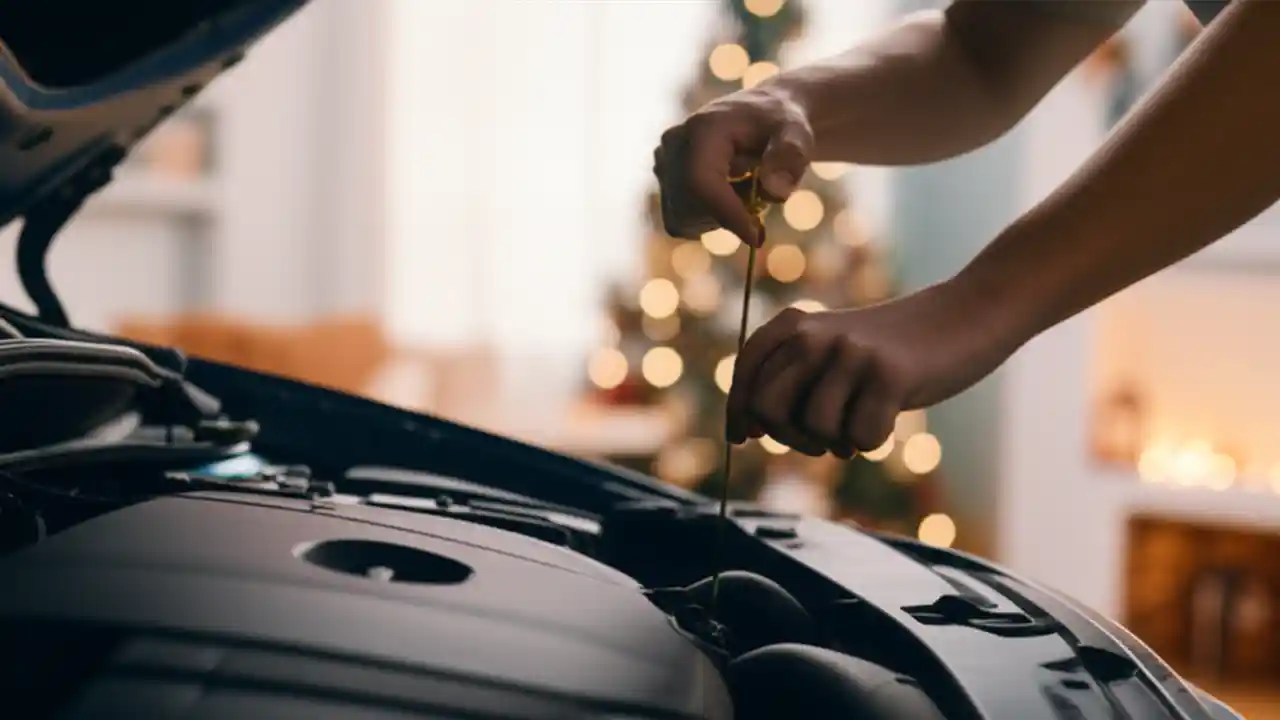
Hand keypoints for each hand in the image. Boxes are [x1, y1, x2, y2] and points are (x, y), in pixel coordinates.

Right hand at [652, 85, 813, 246]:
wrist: (764, 116)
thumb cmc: (781, 125)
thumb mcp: (798, 134)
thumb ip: (792, 156)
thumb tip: (775, 192)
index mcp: (704, 128)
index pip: (701, 182)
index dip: (725, 214)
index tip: (757, 237)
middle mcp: (674, 143)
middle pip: (690, 206)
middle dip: (728, 216)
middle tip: (759, 207)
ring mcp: (663, 161)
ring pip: (683, 219)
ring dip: (718, 217)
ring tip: (743, 190)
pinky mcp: (663, 179)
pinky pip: (680, 222)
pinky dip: (706, 220)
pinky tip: (726, 196)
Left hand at [726, 279, 1027, 456]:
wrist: (966, 314)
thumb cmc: (894, 346)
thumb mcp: (834, 348)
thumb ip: (793, 376)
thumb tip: (749, 428)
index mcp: (797, 324)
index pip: (746, 373)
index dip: (739, 412)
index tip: (742, 438)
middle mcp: (815, 335)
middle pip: (767, 409)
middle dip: (787, 437)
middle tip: (817, 442)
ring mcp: (851, 354)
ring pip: (815, 429)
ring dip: (837, 441)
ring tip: (859, 422)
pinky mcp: (888, 375)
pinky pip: (860, 438)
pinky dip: (874, 440)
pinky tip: (890, 416)